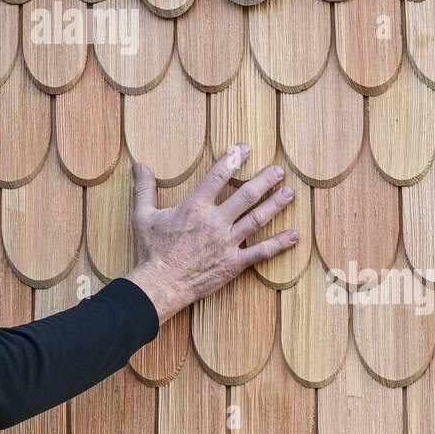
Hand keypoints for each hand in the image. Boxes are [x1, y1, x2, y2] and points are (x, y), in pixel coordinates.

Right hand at [121, 145, 299, 323]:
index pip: (218, 176)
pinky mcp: (233, 263)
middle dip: (265, 180)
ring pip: (257, 219)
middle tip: (279, 170)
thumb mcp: (143, 215)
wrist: (159, 285)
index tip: (245, 148)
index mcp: (195, 207)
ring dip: (276, 205)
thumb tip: (140, 165)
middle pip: (246, 195)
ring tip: (289, 193)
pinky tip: (295, 235)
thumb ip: (144, 188)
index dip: (233, 159)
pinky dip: (279, 244)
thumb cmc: (151, 250)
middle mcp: (215, 221)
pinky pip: (261, 252)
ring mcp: (226, 243)